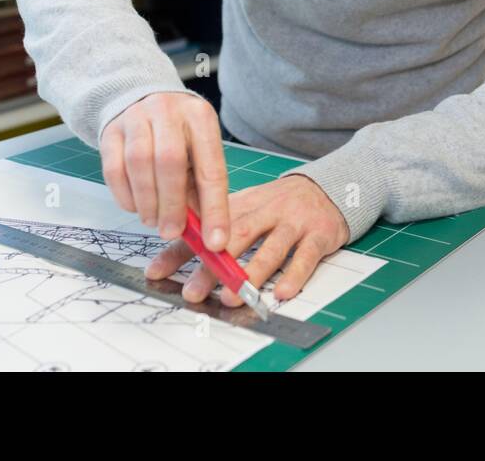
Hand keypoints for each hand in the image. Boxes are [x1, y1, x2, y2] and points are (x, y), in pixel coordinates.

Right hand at [99, 92, 229, 250]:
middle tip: (171, 231)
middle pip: (170, 162)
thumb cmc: (178, 136)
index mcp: (201, 118)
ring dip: (147, 202)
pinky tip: (135, 206)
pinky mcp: (111, 130)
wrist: (142, 100)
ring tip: (153, 220)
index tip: (215, 242)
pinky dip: (125, 196)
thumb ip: (202, 192)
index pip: (211, 169)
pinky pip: (114, 169)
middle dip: (172, 205)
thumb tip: (207, 236)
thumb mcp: (198, 154)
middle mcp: (169, 111)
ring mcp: (136, 117)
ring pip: (139, 163)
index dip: (215, 209)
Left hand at [146, 174, 349, 305]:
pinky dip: (294, 275)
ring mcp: (293, 222)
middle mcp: (267, 211)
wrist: (327, 188)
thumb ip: (216, 226)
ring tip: (232, 296)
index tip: (157, 271)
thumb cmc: (279, 204)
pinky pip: (306, 256)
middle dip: (213, 266)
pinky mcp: (318, 234)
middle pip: (237, 236)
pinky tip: (282, 292)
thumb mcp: (247, 207)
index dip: (181, 249)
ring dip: (251, 273)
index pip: (207, 226)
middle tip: (193, 291)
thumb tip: (175, 248)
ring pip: (272, 248)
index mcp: (244, 204)